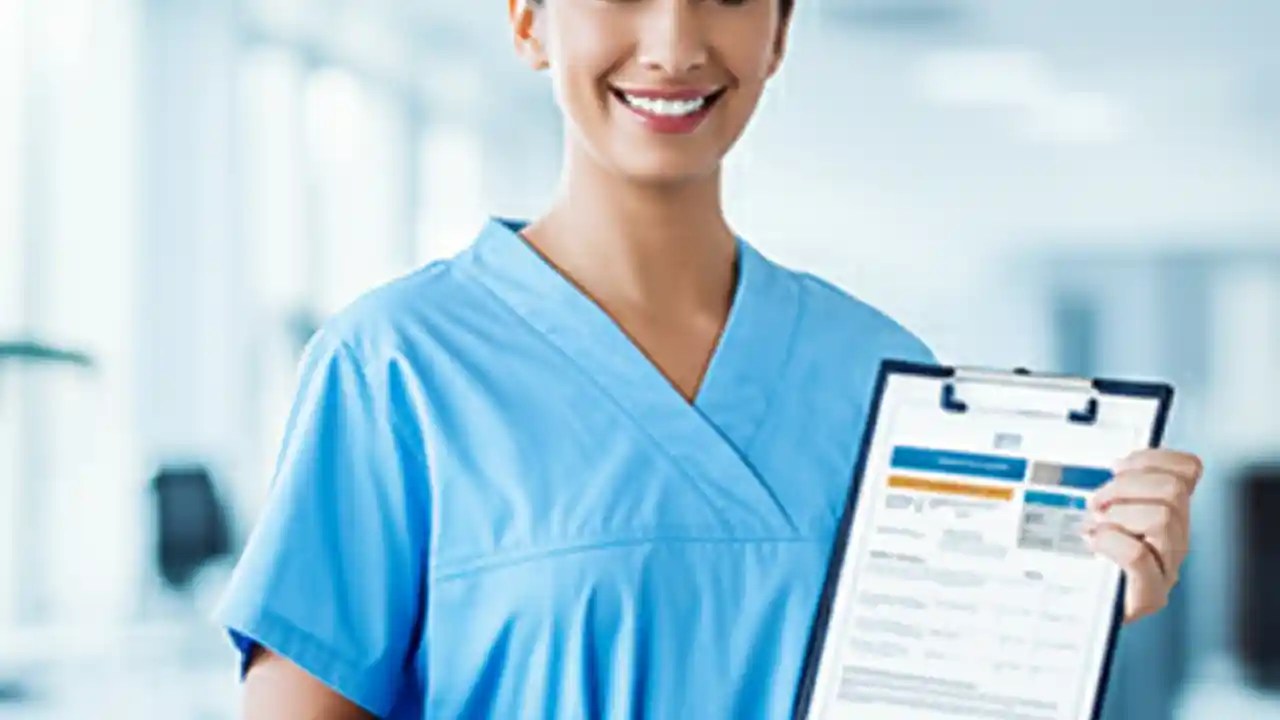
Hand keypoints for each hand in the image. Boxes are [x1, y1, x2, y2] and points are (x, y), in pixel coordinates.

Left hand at [1082, 448, 1202, 622]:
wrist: (1075, 611)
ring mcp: (1166, 568)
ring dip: (1118, 515)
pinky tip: (1094, 544)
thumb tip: (1113, 466)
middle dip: (1126, 486)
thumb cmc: (1082, 561)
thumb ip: (1111, 489)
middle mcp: (1174, 539)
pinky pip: (1139, 555)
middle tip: (1096, 503)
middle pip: (1172, 490)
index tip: (1117, 466)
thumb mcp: (1095, 513)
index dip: (1153, 458)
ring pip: (1161, 518)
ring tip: (1094, 527)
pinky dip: (1111, 542)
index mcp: (1167, 513)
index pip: (1186, 470)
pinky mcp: (1150, 595)